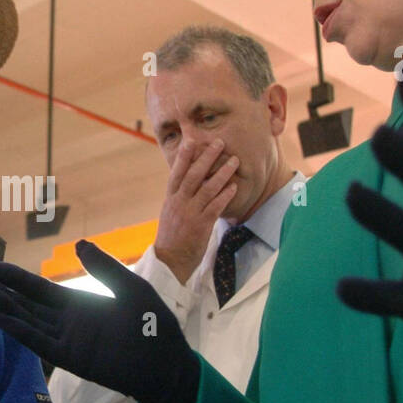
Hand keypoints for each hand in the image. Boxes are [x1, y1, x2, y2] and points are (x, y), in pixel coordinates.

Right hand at [0, 240, 199, 402]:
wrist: (168, 364)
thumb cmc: (154, 326)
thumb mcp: (131, 288)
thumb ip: (104, 269)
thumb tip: (78, 244)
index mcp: (78, 303)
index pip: (37, 288)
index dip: (13, 277)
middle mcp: (66, 322)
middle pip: (24, 304)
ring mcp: (67, 341)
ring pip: (26, 321)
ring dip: (2, 308)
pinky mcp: (72, 359)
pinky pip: (41, 343)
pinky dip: (21, 332)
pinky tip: (2, 319)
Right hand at [154, 139, 240, 283]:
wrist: (169, 262)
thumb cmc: (172, 238)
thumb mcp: (170, 214)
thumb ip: (179, 199)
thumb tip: (187, 184)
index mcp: (171, 199)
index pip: (177, 173)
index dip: (184, 156)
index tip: (191, 140)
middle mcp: (179, 203)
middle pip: (193, 175)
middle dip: (206, 157)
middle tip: (218, 142)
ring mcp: (190, 213)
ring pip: (207, 188)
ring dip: (222, 173)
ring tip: (234, 161)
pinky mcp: (200, 225)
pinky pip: (215, 207)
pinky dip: (225, 195)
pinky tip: (234, 186)